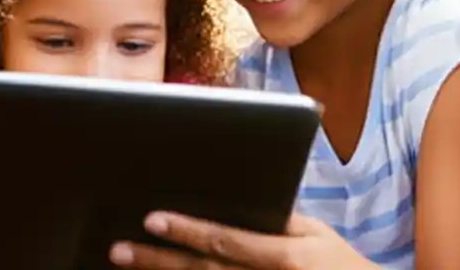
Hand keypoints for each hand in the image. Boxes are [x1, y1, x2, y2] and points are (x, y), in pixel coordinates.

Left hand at [109, 212, 376, 269]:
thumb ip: (278, 217)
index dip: (186, 231)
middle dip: (158, 261)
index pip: (225, 241)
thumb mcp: (317, 235)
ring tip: (128, 264)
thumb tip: (238, 197)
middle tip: (119, 249)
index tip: (152, 219)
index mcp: (284, 258)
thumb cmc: (340, 265)